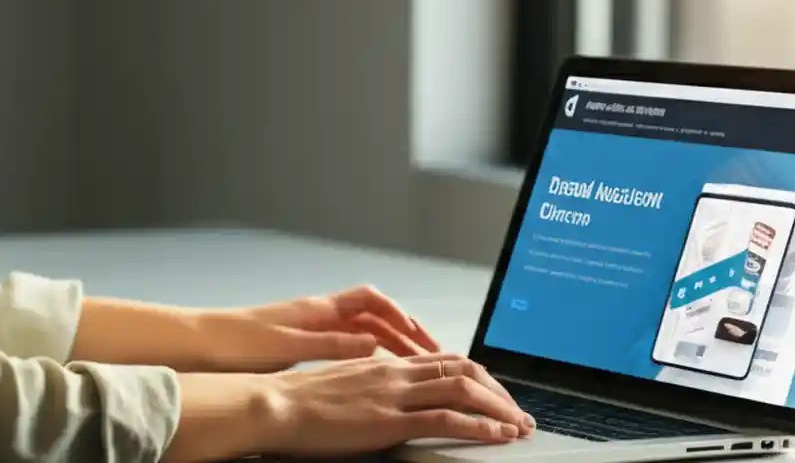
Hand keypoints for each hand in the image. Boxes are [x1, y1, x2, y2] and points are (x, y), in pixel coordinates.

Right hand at [163, 353, 535, 461]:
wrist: (276, 406)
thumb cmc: (300, 402)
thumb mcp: (343, 385)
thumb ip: (370, 386)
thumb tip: (385, 397)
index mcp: (385, 363)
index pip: (444, 359)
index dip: (476, 374)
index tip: (494, 392)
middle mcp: (396, 371)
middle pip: (463, 368)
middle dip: (498, 390)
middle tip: (517, 411)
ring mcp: (396, 393)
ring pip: (464, 387)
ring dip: (499, 406)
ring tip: (519, 425)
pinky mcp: (392, 419)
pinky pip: (448, 417)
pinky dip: (482, 425)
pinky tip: (499, 435)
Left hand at [197, 285, 441, 371]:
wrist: (200, 344)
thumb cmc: (237, 342)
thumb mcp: (289, 347)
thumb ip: (333, 345)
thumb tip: (374, 345)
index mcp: (318, 308)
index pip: (371, 301)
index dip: (399, 315)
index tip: (420, 335)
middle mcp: (318, 312)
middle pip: (372, 316)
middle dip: (403, 331)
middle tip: (429, 354)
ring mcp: (309, 326)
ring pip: (361, 330)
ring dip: (387, 343)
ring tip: (411, 364)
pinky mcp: (299, 343)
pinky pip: (345, 342)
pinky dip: (365, 352)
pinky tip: (372, 370)